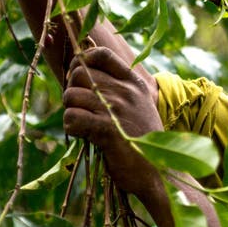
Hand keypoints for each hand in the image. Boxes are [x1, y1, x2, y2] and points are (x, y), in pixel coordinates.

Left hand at [62, 46, 163, 196]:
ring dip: (70, 110)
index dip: (82, 60)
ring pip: (71, 95)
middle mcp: (126, 92)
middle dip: (72, 90)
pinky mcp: (106, 130)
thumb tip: (83, 58)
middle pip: (79, 73)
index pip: (101, 54)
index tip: (80, 78)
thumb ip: (116, 85)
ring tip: (82, 123)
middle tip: (80, 107)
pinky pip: (72, 117)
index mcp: (134, 83)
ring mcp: (117, 109)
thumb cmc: (142, 140)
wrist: (157, 172)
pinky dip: (70, 127)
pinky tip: (82, 134)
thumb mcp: (138, 105)